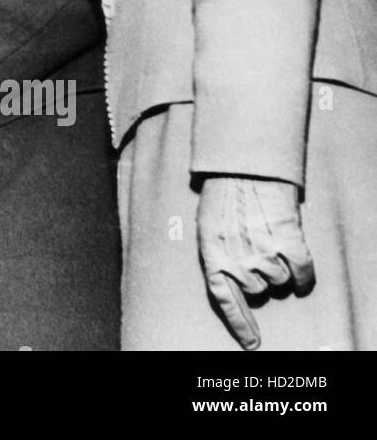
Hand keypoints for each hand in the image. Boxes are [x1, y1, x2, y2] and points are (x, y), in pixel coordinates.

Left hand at [197, 175, 314, 350]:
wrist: (245, 164)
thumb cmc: (223, 192)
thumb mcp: (206, 223)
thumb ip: (218, 252)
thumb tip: (230, 279)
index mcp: (211, 252)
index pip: (224, 300)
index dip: (240, 324)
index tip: (253, 344)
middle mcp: (236, 257)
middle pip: (256, 290)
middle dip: (258, 277)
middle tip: (256, 251)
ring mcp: (263, 251)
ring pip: (279, 282)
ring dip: (278, 269)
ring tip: (270, 242)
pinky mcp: (288, 241)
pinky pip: (302, 273)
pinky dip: (302, 275)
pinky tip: (298, 265)